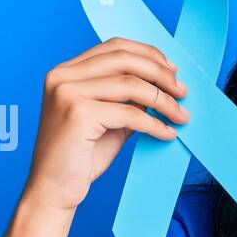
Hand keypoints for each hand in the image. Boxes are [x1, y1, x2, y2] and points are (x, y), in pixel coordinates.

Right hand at [22, 37, 190, 211]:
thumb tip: (164, 84)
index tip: (172, 70)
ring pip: (131, 84)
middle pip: (124, 59)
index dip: (148, 54)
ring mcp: (67, 93)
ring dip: (164, 100)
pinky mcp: (78, 114)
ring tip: (181, 115)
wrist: (54, 189)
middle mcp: (62, 76)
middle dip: (160, 74)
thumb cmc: (81, 157)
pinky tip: (167, 133)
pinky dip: (154, 124)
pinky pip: (130, 114)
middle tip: (183, 91)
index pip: (114, 47)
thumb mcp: (109, 119)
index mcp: (66, 71)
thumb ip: (128, 98)